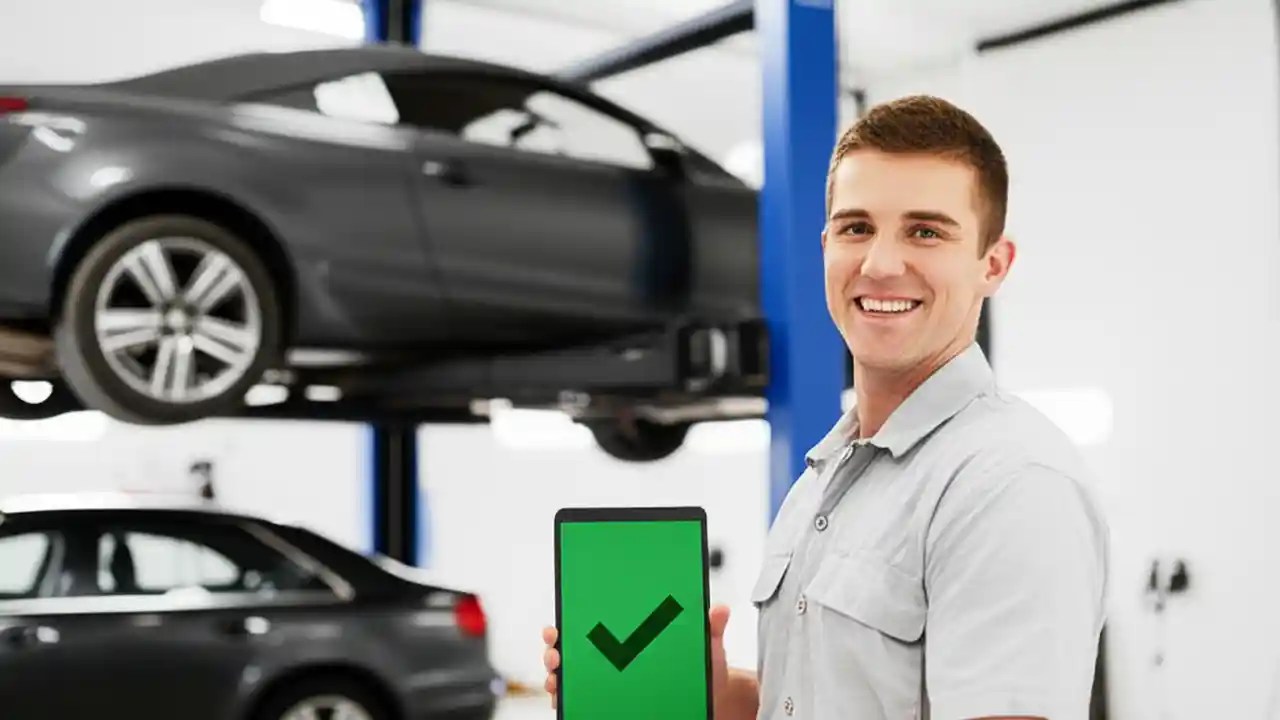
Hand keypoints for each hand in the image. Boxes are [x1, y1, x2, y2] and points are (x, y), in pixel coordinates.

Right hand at [541, 604, 733, 710]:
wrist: (712, 701)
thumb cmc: (703, 669)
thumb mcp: (707, 647)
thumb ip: (710, 628)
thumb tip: (720, 610)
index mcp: (628, 634)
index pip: (591, 623)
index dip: (568, 622)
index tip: (558, 623)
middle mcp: (612, 657)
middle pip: (572, 651)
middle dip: (555, 649)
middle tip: (556, 649)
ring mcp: (610, 683)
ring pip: (571, 678)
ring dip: (557, 677)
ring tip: (558, 677)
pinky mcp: (612, 703)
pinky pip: (583, 703)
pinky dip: (569, 702)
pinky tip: (565, 700)